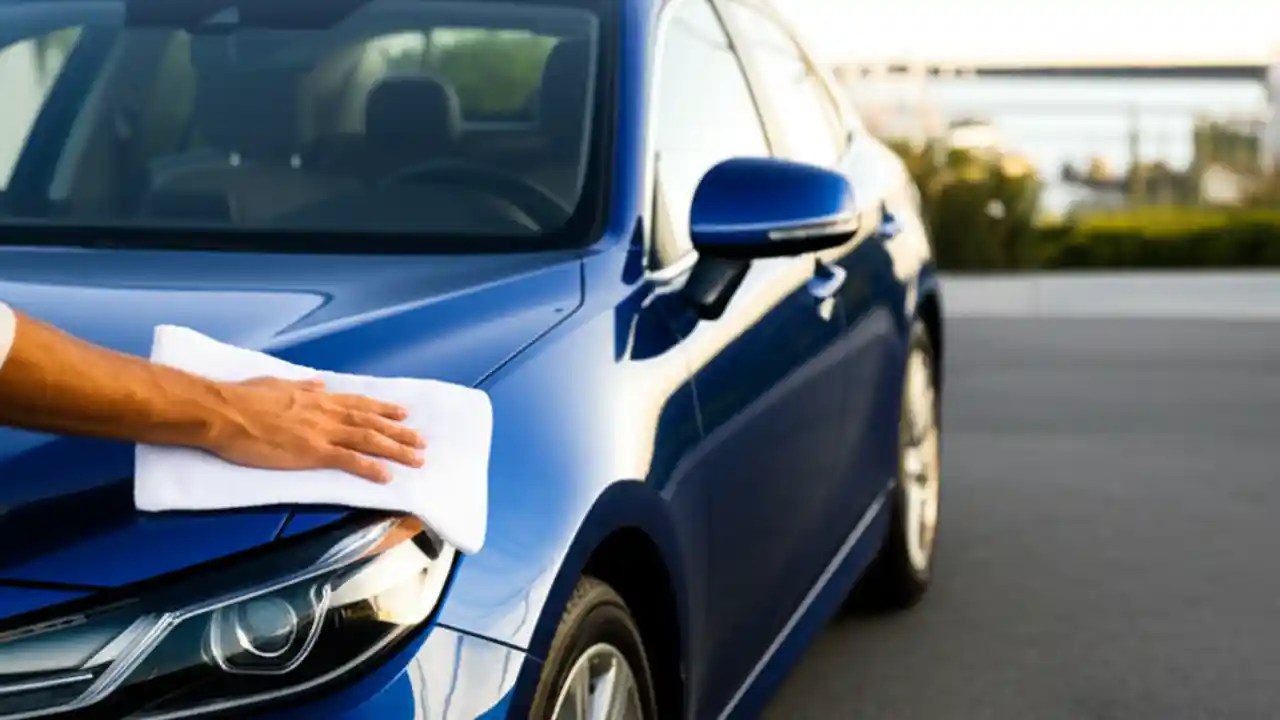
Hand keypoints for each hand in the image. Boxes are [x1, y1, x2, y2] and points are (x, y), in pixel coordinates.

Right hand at [201, 377, 424, 482]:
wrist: (224, 411)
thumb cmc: (243, 397)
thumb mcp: (277, 383)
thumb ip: (301, 386)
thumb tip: (317, 382)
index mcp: (317, 398)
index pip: (358, 404)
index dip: (382, 409)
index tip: (402, 413)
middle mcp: (326, 413)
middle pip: (371, 423)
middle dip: (399, 432)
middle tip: (421, 441)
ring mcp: (322, 432)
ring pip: (368, 440)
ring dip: (396, 449)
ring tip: (416, 458)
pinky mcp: (312, 452)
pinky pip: (349, 460)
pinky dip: (371, 467)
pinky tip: (387, 476)